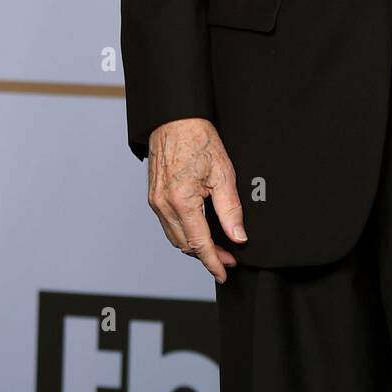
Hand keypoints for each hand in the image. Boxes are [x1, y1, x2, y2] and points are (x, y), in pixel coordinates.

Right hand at [147, 118, 246, 282]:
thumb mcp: (223, 173)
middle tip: (229, 259)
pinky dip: (184, 233)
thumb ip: (230, 209)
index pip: (199, 243)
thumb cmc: (198, 139)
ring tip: (217, 248)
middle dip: (207, 256)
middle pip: (185, 245)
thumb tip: (238, 237)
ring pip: (175, 237)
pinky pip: (169, 225)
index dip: (214, 262)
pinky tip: (200, 230)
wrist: (175, 119)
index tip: (225, 273)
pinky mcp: (154, 197)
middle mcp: (163, 205)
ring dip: (195, 246)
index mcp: (180, 201)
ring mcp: (155, 202)